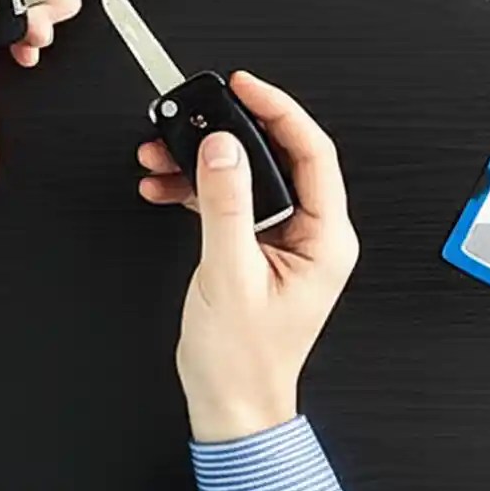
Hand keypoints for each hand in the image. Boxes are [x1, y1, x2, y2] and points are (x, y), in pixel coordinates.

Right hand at [137, 73, 359, 442]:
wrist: (230, 404)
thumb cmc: (243, 360)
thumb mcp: (230, 275)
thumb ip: (226, 206)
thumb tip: (224, 149)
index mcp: (327, 238)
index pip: (312, 153)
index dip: (280, 110)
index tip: (246, 86)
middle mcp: (313, 233)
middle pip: (278, 157)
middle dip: (230, 132)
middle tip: (195, 112)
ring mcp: (285, 239)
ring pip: (248, 176)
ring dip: (204, 161)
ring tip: (162, 154)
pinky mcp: (257, 247)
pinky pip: (230, 200)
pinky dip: (197, 189)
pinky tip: (166, 185)